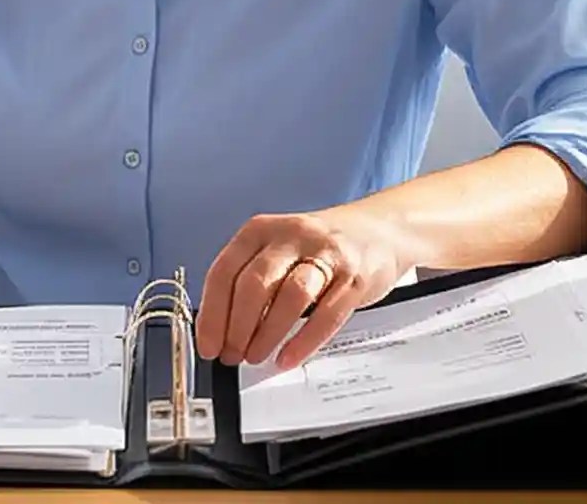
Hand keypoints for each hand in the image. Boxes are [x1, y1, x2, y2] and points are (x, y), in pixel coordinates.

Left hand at [196, 207, 410, 369]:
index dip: (212, 314)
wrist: (379, 229)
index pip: (224, 272)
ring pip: (290, 296)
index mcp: (259, 231)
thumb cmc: (317, 248)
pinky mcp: (354, 276)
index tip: (207, 345)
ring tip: (255, 357)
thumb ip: (250, 281)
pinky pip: (327, 313)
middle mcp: (290, 236)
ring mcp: (325, 253)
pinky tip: (288, 357)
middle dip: (237, 327)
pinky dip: (304, 340)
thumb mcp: (276, 251)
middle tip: (231, 355)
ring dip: (267, 334)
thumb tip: (220, 330)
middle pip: (255, 284)